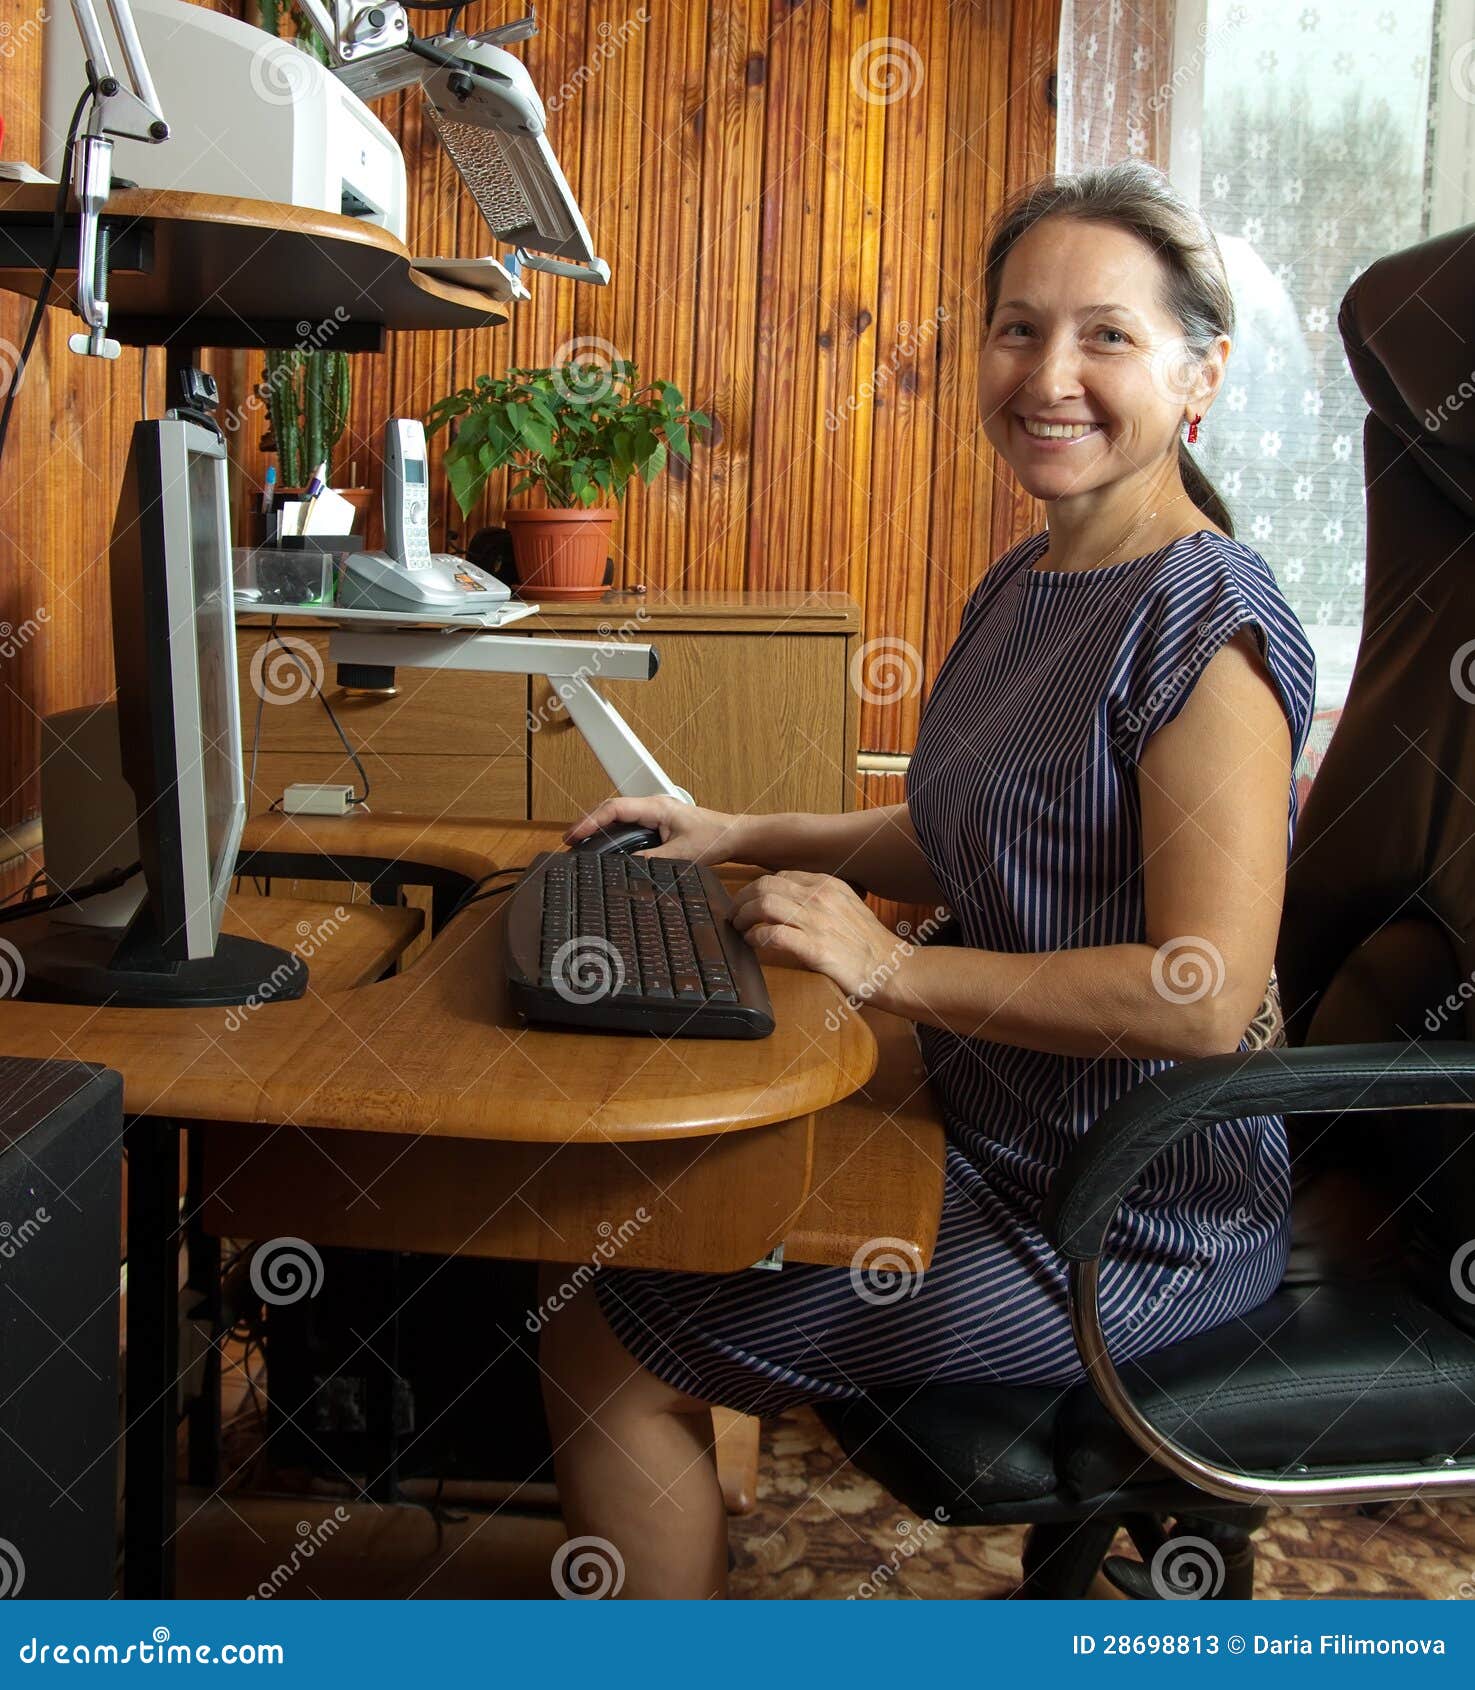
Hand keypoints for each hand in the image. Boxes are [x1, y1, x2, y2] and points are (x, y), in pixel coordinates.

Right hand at [563, 795, 750, 864]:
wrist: (735, 837)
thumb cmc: (715, 839)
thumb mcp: (681, 855)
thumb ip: (651, 861)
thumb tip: (624, 867)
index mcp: (656, 807)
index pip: (614, 809)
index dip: (590, 821)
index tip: (574, 835)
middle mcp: (653, 806)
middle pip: (611, 811)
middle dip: (588, 824)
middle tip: (569, 842)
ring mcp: (655, 814)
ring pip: (619, 818)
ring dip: (600, 829)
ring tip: (581, 844)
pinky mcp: (659, 824)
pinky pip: (630, 826)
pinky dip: (614, 835)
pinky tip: (606, 848)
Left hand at [729, 870, 904, 1003]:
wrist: (894, 969)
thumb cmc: (870, 945)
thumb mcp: (847, 907)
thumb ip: (821, 900)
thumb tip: (790, 904)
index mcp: (828, 884)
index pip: (780, 876)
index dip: (756, 889)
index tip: (747, 903)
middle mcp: (821, 897)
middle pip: (765, 885)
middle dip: (742, 900)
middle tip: (735, 917)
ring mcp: (817, 921)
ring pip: (764, 904)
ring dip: (744, 917)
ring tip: (740, 930)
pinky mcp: (815, 947)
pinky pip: (773, 934)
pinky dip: (756, 937)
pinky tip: (754, 943)